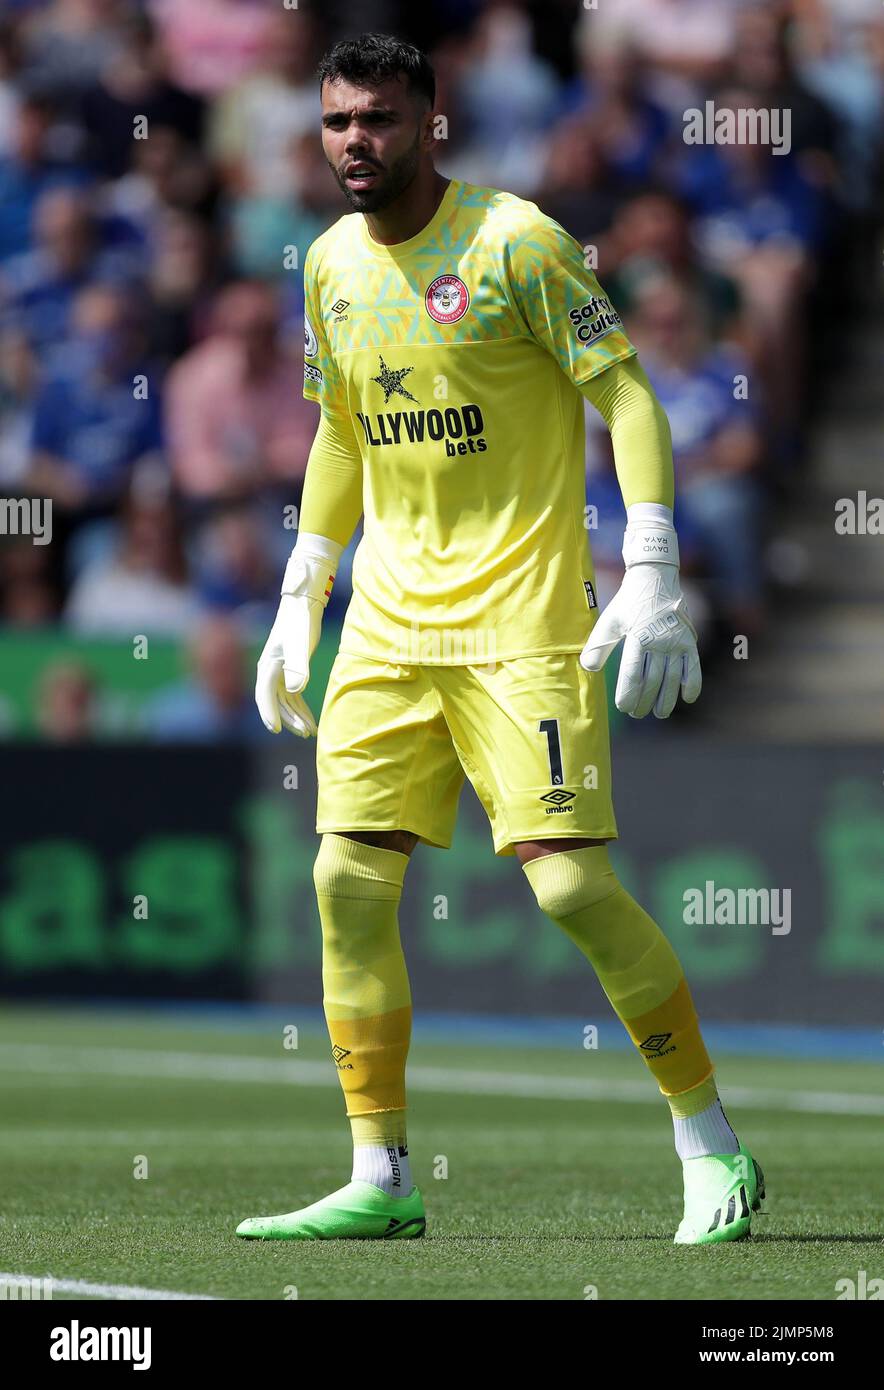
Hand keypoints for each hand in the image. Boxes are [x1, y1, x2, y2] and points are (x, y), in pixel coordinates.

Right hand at [255, 537, 340, 736]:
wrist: (304, 604)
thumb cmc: (300, 622)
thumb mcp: (299, 644)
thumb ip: (297, 667)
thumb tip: (296, 689)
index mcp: (267, 666)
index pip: (264, 695)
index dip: (270, 713)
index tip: (277, 729)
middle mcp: (270, 670)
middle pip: (276, 702)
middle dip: (289, 719)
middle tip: (303, 733)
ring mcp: (280, 670)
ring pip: (285, 700)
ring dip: (296, 716)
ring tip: (310, 731)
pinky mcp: (292, 668)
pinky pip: (293, 695)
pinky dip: (301, 707)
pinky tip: (311, 719)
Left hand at [579, 521, 700, 718]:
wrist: (655, 577)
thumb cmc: (628, 602)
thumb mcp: (609, 621)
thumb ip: (598, 645)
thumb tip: (588, 668)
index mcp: (638, 636)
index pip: (633, 672)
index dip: (628, 693)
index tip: (623, 707)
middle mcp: (660, 640)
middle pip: (653, 679)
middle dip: (644, 700)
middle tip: (637, 713)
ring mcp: (677, 641)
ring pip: (672, 677)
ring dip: (666, 698)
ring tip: (659, 713)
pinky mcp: (689, 640)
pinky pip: (693, 666)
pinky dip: (692, 683)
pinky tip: (687, 698)